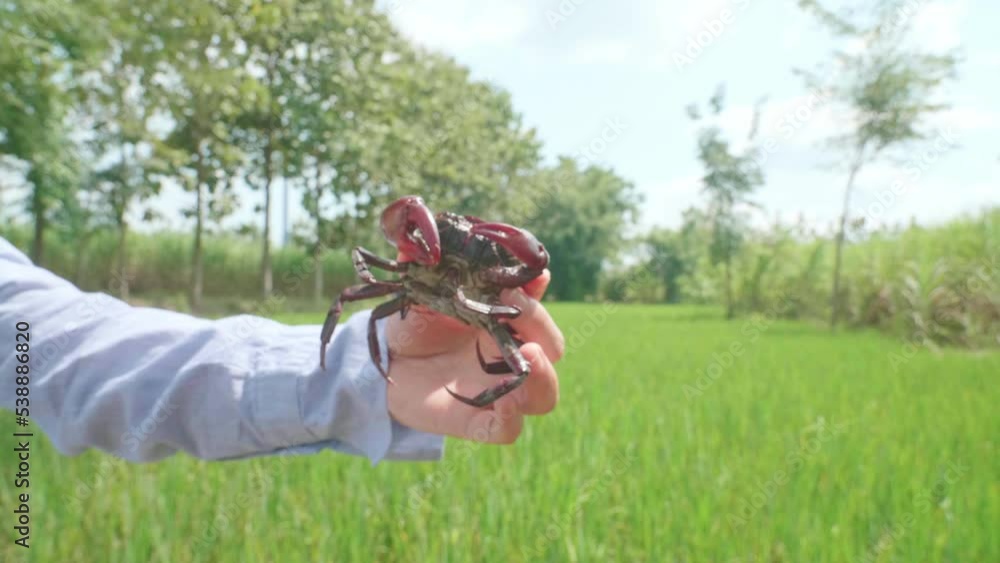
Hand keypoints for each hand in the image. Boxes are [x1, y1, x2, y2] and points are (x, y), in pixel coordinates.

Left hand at [384, 266, 563, 443]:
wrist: (384, 363)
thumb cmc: (415, 320)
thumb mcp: (425, 289)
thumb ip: (439, 264)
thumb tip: (442, 233)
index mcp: (507, 321)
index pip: (537, 309)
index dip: (534, 294)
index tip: (522, 279)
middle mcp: (512, 356)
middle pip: (552, 348)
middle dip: (540, 326)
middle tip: (516, 307)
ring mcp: (499, 392)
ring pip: (544, 395)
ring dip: (543, 377)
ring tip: (532, 358)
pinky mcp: (477, 422)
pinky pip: (508, 431)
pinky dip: (510, 420)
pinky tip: (503, 405)